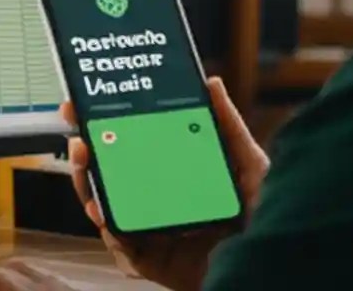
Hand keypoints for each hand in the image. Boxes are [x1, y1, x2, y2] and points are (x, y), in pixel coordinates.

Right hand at [61, 77, 269, 290]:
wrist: (275, 267)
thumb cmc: (268, 219)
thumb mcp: (250, 165)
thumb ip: (229, 126)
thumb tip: (212, 84)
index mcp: (175, 176)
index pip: (133, 148)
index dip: (107, 126)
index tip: (87, 104)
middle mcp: (158, 202)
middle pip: (110, 176)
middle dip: (85, 152)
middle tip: (77, 128)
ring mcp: (152, 231)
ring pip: (106, 207)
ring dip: (88, 185)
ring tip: (84, 161)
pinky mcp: (151, 261)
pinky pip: (120, 246)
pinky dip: (109, 229)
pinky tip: (105, 212)